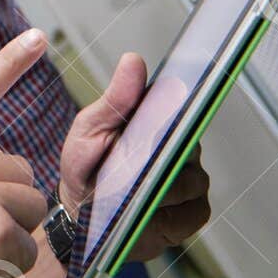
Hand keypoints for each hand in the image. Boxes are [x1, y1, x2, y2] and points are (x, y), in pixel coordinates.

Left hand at [56, 52, 210, 262]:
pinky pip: (193, 211)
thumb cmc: (87, 166)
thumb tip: (133, 60)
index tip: (160, 119)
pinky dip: (168, 217)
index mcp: (159, 120)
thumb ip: (115, 99)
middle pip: (189, 146)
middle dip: (159, 158)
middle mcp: (182, 146)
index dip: (177, 110)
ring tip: (129, 195)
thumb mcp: (91, 128)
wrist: (83, 215)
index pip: (183, 106)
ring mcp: (192, 179)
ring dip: (158, 190)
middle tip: (131, 168)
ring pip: (191, 181)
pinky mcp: (194, 211)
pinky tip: (146, 215)